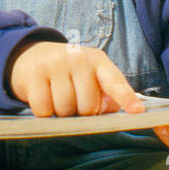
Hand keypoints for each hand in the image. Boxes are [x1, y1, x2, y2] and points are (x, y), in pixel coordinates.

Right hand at [9, 41, 144, 116]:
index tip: (137, 111)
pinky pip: (44, 109)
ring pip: (65, 109)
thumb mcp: (90, 77)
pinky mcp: (34, 74)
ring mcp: (55, 64)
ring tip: (57, 98)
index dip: (126, 98)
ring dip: (61, 113)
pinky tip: (43, 99)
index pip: (115, 82)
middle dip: (81, 111)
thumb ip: (105, 95)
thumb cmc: (68, 74)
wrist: (31, 56)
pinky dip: (44, 112)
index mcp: (98, 61)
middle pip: (88, 105)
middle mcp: (78, 59)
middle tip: (73, 101)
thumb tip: (106, 113)